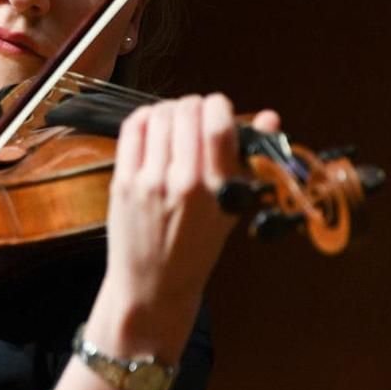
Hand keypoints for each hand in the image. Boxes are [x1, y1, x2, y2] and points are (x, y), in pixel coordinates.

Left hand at [100, 93, 280, 336]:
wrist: (152, 284)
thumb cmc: (197, 248)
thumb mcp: (233, 208)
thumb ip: (250, 161)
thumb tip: (268, 115)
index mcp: (217, 191)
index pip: (218, 127)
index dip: (219, 105)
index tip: (220, 107)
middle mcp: (182, 183)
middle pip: (186, 114)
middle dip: (195, 105)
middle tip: (197, 113)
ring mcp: (148, 182)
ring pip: (158, 117)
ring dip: (170, 109)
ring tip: (176, 118)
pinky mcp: (122, 182)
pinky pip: (131, 131)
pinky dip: (145, 118)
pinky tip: (153, 124)